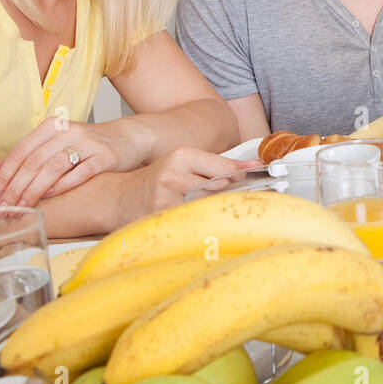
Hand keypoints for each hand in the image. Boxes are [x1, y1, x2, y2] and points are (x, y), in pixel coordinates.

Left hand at [0, 118, 153, 207]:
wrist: (128, 138)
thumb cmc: (86, 145)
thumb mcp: (52, 145)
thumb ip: (22, 157)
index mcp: (51, 127)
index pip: (20, 152)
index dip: (3, 176)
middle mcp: (68, 131)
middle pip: (34, 161)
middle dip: (14, 189)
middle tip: (2, 210)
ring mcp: (89, 143)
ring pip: (54, 167)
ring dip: (34, 191)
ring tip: (21, 209)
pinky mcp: (106, 156)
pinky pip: (81, 173)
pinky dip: (63, 185)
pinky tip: (49, 196)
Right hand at [113, 147, 261, 228]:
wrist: (116, 197)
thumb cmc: (155, 181)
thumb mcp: (184, 165)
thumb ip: (218, 166)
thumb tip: (255, 165)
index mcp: (182, 155)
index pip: (224, 168)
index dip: (245, 178)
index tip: (266, 182)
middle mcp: (173, 173)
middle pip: (220, 189)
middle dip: (233, 199)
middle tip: (248, 204)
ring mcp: (165, 195)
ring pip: (207, 207)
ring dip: (217, 214)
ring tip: (219, 217)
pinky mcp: (159, 216)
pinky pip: (190, 222)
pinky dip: (200, 225)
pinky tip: (201, 227)